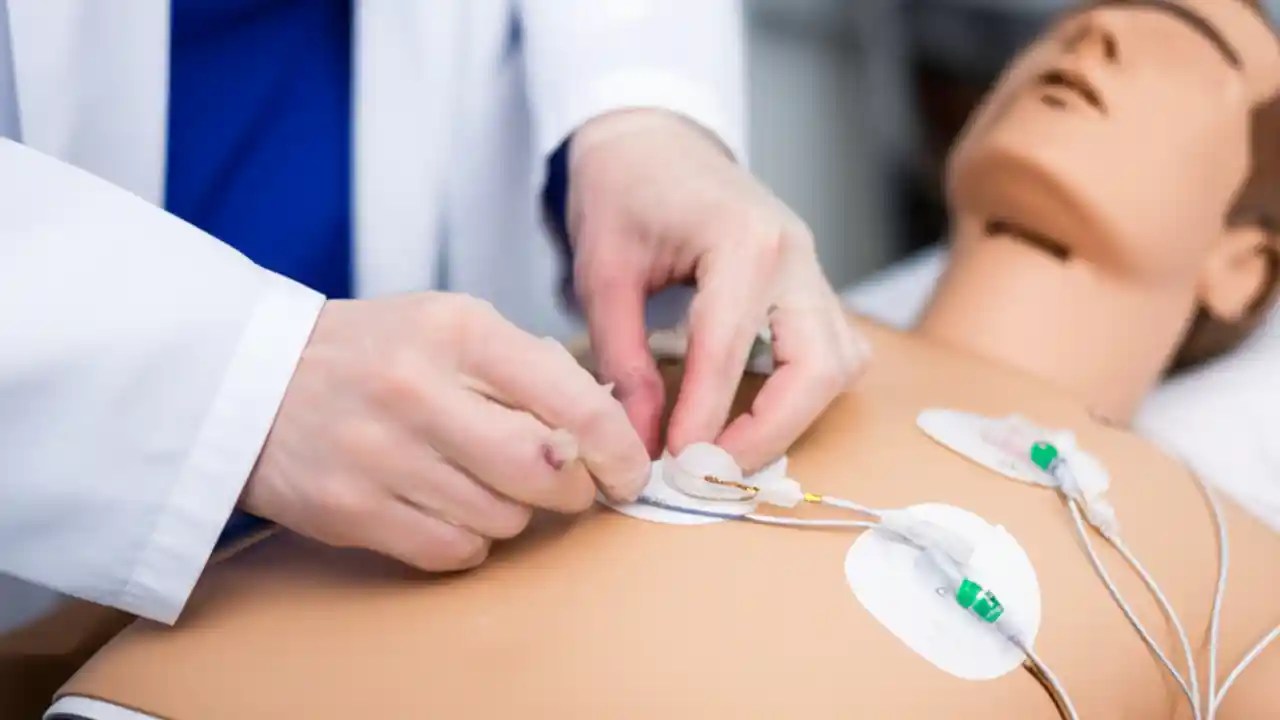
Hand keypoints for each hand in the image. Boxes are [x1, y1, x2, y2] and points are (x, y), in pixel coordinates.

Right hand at [241, 293, 648, 571]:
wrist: (251, 378)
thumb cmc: (372, 351)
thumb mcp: (449, 323)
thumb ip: (528, 366)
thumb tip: (606, 425)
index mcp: (457, 330)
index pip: (573, 400)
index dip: (618, 448)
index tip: (629, 471)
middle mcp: (418, 387)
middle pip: (544, 471)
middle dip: (571, 489)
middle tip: (565, 484)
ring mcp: (380, 452)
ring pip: (502, 518)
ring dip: (512, 513)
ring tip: (483, 482)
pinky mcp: (350, 509)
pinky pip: (452, 551)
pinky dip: (468, 542)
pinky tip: (449, 509)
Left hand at [568, 110, 869, 470]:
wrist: (652, 137)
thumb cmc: (622, 190)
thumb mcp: (603, 273)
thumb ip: (623, 361)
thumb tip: (641, 441)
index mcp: (742, 240)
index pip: (729, 351)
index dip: (702, 419)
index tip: (671, 466)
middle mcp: (796, 255)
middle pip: (816, 369)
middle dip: (768, 433)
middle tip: (709, 471)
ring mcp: (813, 268)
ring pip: (839, 365)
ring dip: (793, 417)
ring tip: (728, 449)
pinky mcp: (812, 283)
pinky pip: (836, 350)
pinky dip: (807, 392)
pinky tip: (757, 410)